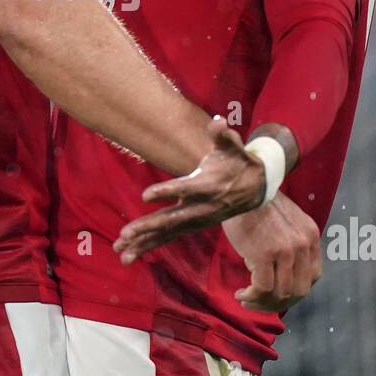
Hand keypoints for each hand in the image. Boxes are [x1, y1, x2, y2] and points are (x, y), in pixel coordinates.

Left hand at [113, 117, 266, 261]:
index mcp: (207, 186)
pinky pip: (167, 238)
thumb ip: (223, 135)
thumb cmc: (237, 163)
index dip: (166, 191)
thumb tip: (219, 121)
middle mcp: (200, 207)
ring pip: (166, 233)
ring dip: (143, 242)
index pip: (185, 189)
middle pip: (171, 219)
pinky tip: (128, 254)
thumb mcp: (233, 147)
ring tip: (120, 250)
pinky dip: (148, 246)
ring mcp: (195, 220)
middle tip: (126, 233)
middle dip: (148, 226)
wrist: (254, 190)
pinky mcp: (190, 226)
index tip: (145, 195)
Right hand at [224, 191, 321, 312]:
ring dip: (262, 303)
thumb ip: (290, 243)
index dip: (295, 291)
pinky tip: (241, 293)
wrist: (241, 187)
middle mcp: (303, 245)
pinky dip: (251, 297)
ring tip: (246, 299)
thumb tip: (280, 272)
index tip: (277, 293)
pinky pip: (262, 289)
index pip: (313, 277)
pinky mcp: (264, 254)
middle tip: (259, 303)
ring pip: (281, 294)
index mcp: (311, 236)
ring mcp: (285, 251)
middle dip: (278, 303)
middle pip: (299, 291)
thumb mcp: (286, 221)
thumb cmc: (256, 203)